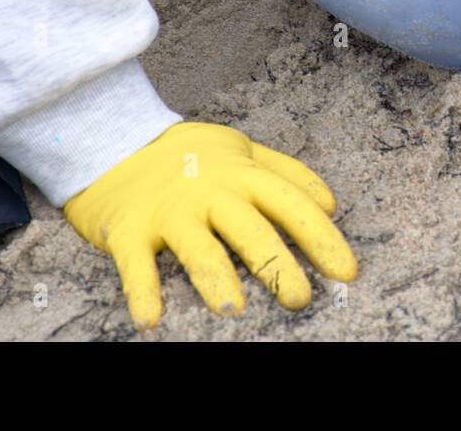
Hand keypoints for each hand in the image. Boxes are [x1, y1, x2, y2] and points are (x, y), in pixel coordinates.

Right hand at [63, 122, 355, 328]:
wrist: (114, 140)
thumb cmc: (190, 154)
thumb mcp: (243, 150)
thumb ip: (287, 174)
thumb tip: (330, 204)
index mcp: (241, 174)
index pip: (290, 205)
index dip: (322, 237)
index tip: (347, 271)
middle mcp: (209, 192)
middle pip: (249, 229)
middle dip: (276, 264)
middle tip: (300, 298)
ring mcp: (169, 212)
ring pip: (197, 246)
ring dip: (215, 278)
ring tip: (234, 308)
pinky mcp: (130, 230)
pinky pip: (135, 264)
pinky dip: (142, 291)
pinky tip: (151, 320)